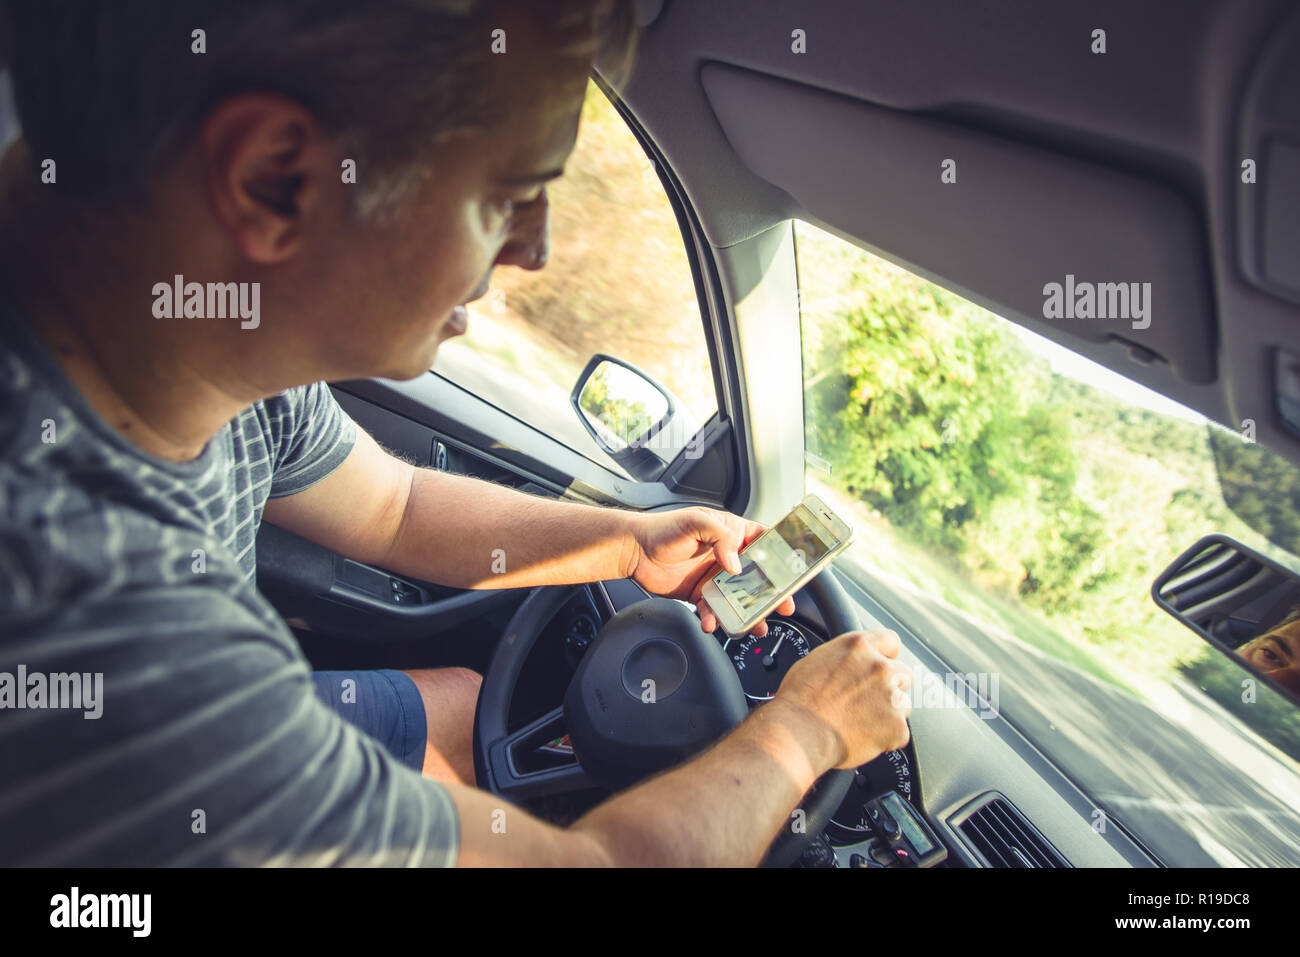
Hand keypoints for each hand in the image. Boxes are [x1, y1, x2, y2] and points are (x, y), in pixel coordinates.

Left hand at [624, 506, 795, 636]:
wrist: (634, 551)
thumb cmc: (663, 528)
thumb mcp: (696, 522)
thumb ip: (720, 538)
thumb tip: (735, 564)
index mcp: (733, 533)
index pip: (766, 543)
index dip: (781, 557)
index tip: (793, 573)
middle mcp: (728, 556)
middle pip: (759, 576)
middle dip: (773, 593)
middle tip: (783, 606)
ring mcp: (715, 577)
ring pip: (740, 598)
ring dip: (749, 613)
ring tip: (756, 626)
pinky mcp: (701, 594)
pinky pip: (715, 610)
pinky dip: (716, 619)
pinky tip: (713, 623)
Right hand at [773, 628, 912, 768]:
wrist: (798, 734)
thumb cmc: (799, 701)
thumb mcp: (817, 660)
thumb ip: (844, 658)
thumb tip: (850, 665)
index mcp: (858, 647)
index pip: (890, 641)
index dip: (887, 655)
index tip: (884, 663)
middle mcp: (879, 667)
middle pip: (903, 673)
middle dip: (891, 686)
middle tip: (868, 700)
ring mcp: (891, 697)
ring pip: (903, 703)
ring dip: (889, 712)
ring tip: (861, 722)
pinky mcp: (897, 726)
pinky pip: (899, 732)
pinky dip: (886, 738)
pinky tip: (863, 737)